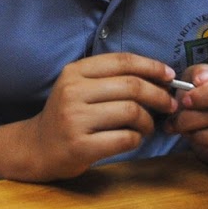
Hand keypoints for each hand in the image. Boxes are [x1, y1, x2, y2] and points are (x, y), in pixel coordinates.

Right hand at [10, 53, 179, 182]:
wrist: (37, 147)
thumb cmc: (68, 116)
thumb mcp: (79, 87)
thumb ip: (110, 78)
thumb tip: (159, 77)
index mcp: (74, 72)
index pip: (122, 61)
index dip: (152, 66)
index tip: (170, 76)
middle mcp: (72, 92)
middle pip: (131, 86)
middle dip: (159, 95)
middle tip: (170, 105)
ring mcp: (74, 119)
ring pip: (131, 112)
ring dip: (148, 121)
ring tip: (147, 126)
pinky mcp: (80, 146)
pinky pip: (125, 138)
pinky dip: (137, 138)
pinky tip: (133, 139)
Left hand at [167, 65, 207, 169]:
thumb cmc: (206, 95)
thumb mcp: (197, 78)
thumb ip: (197, 74)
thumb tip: (201, 80)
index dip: (203, 95)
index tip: (185, 102)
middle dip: (194, 120)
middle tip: (178, 124)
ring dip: (203, 138)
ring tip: (189, 134)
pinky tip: (203, 147)